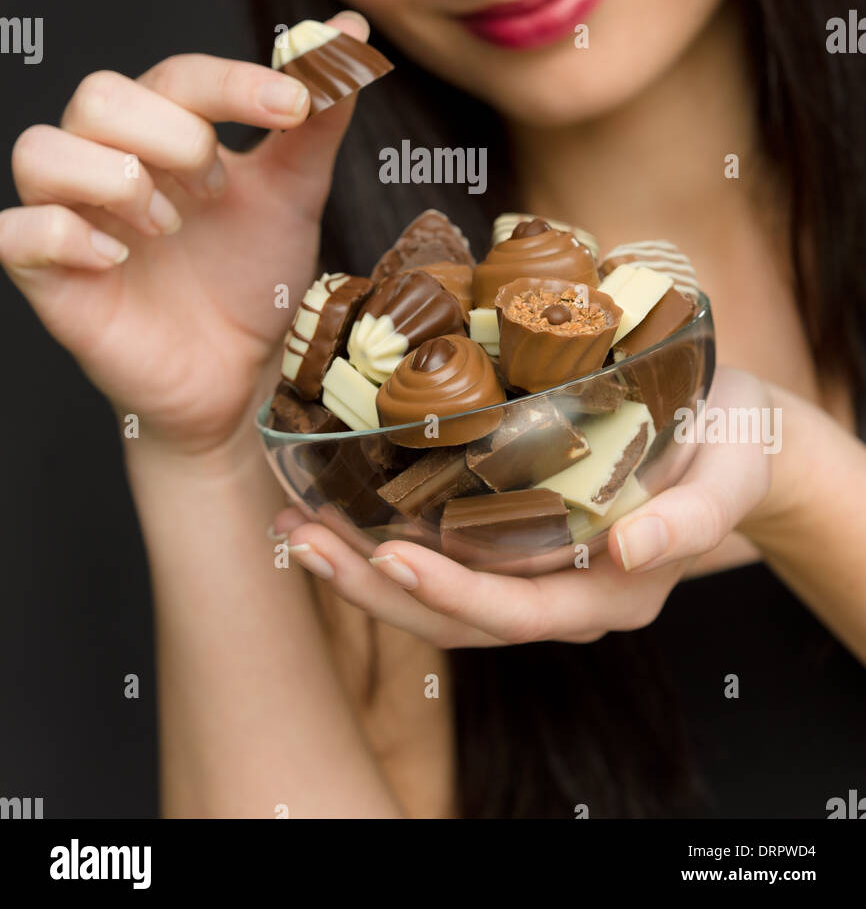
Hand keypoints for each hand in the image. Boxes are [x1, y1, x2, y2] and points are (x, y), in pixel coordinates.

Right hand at [0, 12, 368, 454]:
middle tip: (215, 187)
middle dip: (169, 132)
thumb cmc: (251, 275)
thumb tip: (348, 30)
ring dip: (116, 177)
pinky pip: (14, 232)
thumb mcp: (295, 195)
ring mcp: (71, 217)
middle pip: (98, 95)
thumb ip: (316, 119)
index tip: (293, 107)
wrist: (238, 372)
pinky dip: (65, 235)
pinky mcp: (47, 276)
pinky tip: (119, 259)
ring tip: (170, 224)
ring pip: (40, 150)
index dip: (232, 82)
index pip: (178, 76)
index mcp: (163, 131)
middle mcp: (108, 161)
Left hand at [270, 367, 772, 647]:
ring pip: (440, 593)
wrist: (734, 436)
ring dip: (363, 566)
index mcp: (612, 591)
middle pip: (457, 616)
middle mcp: (566, 595)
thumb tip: (627, 552)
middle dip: (373, 586)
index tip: (388, 557)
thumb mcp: (727, 471)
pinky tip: (340, 506)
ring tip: (296, 527)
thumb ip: (689, 519)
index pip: (515, 613)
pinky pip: (448, 556)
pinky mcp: (520, 538)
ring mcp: (539, 572)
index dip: (449, 594)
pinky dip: (388, 536)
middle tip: (301, 540)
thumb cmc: (730, 446)